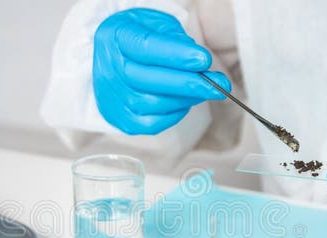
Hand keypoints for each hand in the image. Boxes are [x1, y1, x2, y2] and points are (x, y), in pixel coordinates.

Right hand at [93, 8, 230, 134]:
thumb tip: (198, 64)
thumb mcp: (157, 23)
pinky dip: (173, 115)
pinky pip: (149, 124)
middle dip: (186, 83)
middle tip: (218, 84)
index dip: (176, 55)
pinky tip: (185, 103)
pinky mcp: (119, 117)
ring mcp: (110, 95)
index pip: (144, 47)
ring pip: (150, 104)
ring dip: (184, 99)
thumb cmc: (141, 36)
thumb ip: (175, 39)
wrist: (116, 56)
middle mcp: (107, 67)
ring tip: (205, 90)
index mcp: (116, 36)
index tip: (204, 60)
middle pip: (145, 80)